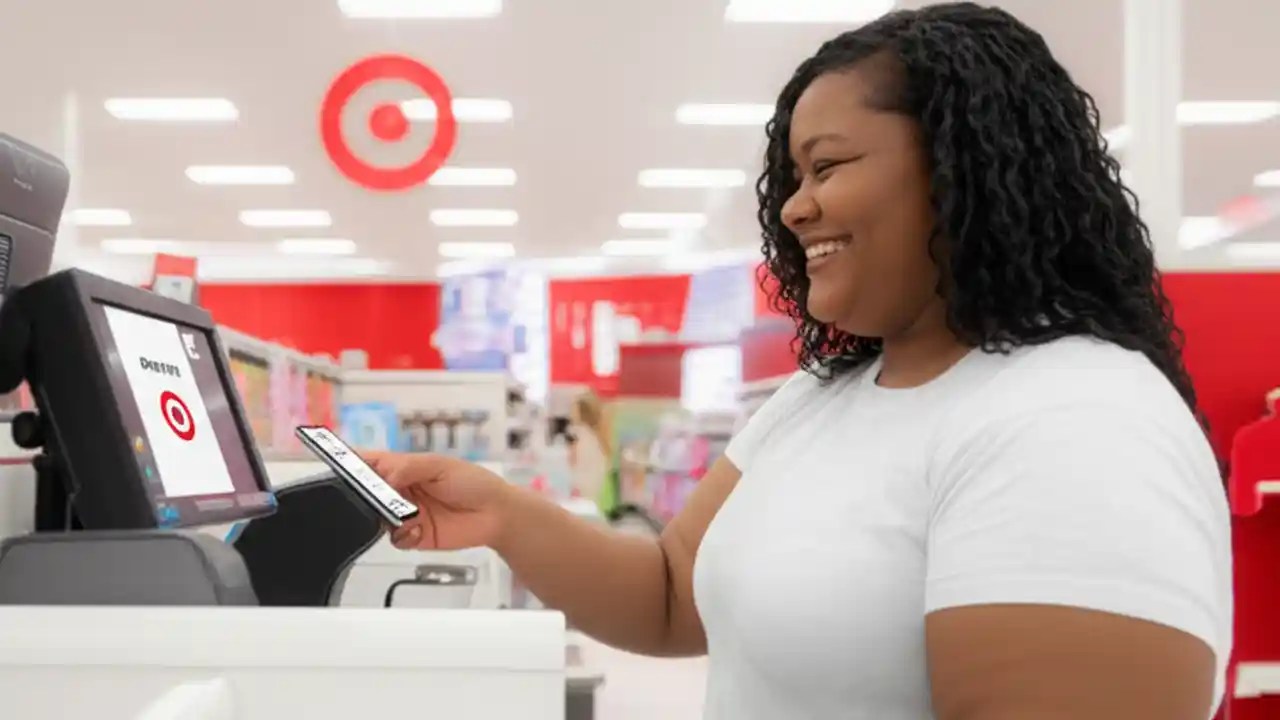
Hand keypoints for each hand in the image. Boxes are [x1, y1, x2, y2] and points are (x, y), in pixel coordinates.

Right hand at [362, 452, 512, 551]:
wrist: (496, 515)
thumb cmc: (473, 482)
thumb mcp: (441, 466)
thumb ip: (410, 468)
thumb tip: (385, 476)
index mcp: (403, 468)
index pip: (370, 463)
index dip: (352, 464)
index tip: (338, 466)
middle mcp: (399, 491)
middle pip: (366, 493)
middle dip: (363, 496)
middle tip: (374, 497)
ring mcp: (404, 515)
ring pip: (375, 518)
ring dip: (384, 517)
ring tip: (403, 513)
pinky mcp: (413, 537)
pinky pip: (395, 538)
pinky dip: (403, 535)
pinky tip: (419, 529)